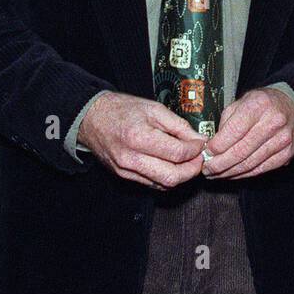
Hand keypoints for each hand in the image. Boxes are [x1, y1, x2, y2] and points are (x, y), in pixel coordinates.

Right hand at [78, 92, 204, 188]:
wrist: (92, 119)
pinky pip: (152, 183)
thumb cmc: (122, 110)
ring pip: (163, 184)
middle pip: (172, 176)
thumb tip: (198, 139)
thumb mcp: (154, 109)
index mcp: (139, 137)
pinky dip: (167, 177)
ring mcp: (126, 170)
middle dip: (192, 169)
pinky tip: (173, 165)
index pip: (177, 153)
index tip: (201, 144)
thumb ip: (178, 125)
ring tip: (188, 161)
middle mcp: (131, 158)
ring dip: (182, 176)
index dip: (195, 150)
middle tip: (199, 158)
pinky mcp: (124, 176)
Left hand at [201, 88, 293, 179]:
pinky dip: (243, 174)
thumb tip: (211, 146)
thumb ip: (226, 121)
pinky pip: (260, 169)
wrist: (291, 107)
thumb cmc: (262, 104)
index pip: (233, 131)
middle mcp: (273, 122)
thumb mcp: (242, 102)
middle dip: (219, 164)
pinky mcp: (287, 154)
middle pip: (241, 151)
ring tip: (215, 174)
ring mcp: (282, 140)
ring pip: (249, 164)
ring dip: (228, 172)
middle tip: (206, 169)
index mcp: (259, 105)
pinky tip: (231, 174)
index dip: (216, 146)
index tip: (205, 153)